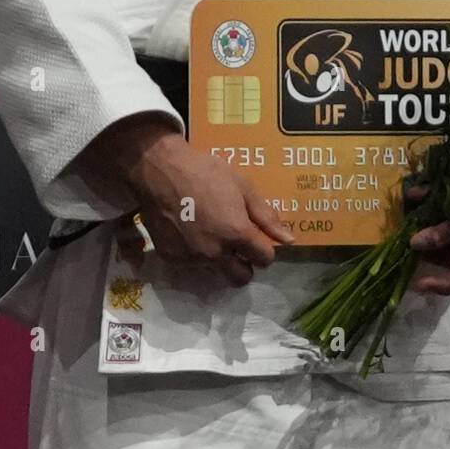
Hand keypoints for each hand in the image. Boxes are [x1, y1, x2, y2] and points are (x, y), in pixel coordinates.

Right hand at [78, 113, 294, 286]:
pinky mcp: (171, 258)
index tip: (257, 238)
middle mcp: (216, 253)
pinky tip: (189, 230)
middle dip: (245, 264)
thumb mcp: (242, 186)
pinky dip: (195, 253)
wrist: (160, 171)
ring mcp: (192, 258)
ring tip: (209, 230)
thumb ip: (266, 216)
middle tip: (238, 244)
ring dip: (219, 258)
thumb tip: (289, 240)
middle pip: (241, 278)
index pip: (265, 259)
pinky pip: (192, 264)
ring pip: (215, 271)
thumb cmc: (206, 172)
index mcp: (237, 234)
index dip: (265, 249)